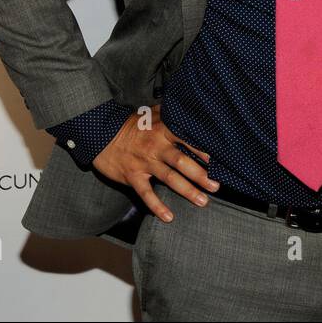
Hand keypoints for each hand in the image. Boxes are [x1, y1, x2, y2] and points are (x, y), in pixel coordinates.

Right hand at [91, 103, 218, 221]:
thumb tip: (191, 105)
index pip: (187, 139)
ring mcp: (144, 163)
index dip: (203, 149)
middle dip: (200, 174)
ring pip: (169, 179)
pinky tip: (169, 217)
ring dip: (187, 191)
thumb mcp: (151, 114)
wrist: (102, 136)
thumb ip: (170, 112)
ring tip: (203, 201)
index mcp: (163, 130)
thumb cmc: (131, 125)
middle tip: (216, 186)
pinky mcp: (133, 176)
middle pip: (181, 162)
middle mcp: (156, 147)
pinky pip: (146, 194)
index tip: (220, 160)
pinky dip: (157, 206)